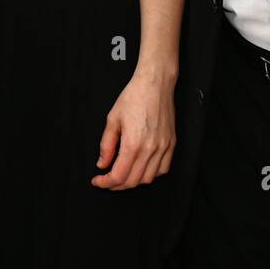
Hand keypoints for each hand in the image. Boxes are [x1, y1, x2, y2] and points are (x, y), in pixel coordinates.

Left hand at [92, 71, 174, 189]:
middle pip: (132, 181)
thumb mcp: (112, 119)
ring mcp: (163, 147)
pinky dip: (151, 174)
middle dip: (116, 185)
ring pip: (148, 179)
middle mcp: (150, 149)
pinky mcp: (171, 143)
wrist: (155, 83)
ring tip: (123, 175)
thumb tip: (102, 164)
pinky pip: (163, 169)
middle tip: (107, 180)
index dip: (105, 183)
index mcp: (133, 143)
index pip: (118, 175)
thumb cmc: (134, 96)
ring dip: (134, 181)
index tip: (98, 181)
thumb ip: (107, 145)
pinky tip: (141, 168)